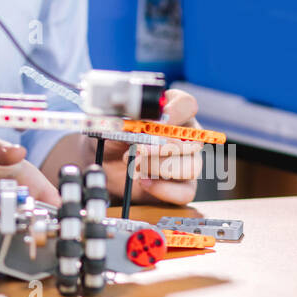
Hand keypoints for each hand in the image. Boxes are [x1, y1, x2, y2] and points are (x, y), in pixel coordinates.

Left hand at [38, 88, 202, 206]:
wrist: (104, 162)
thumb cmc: (113, 136)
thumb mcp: (117, 122)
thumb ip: (132, 118)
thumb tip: (147, 122)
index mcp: (172, 110)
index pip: (186, 105)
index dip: (174, 113)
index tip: (155, 123)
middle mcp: (185, 134)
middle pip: (191, 141)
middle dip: (160, 147)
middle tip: (138, 149)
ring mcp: (187, 160)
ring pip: (190, 167)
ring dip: (157, 167)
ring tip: (134, 164)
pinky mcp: (182, 185)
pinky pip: (186, 192)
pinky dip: (163, 189)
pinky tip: (143, 181)